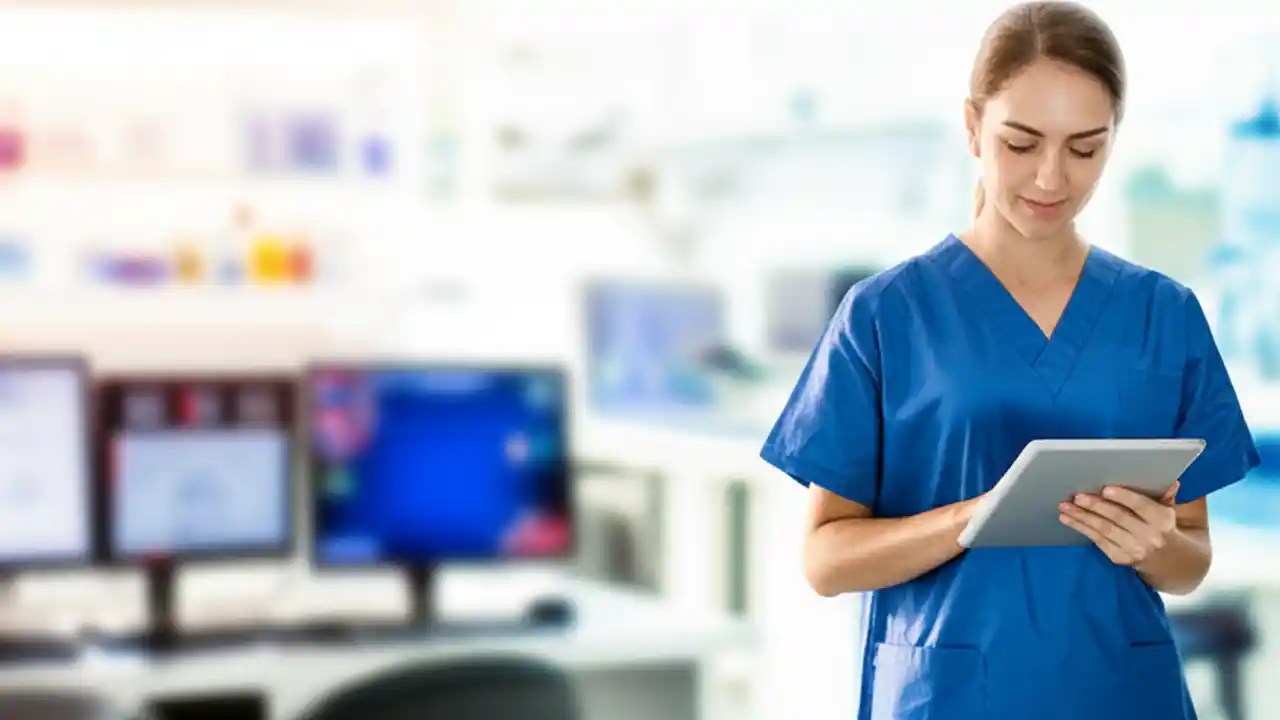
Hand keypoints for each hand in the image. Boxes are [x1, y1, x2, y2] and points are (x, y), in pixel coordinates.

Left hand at [1058, 481, 1179, 566]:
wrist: (1166, 558)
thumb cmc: (1159, 524)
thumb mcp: (1166, 509)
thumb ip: (1163, 495)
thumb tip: (1171, 482)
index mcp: (1162, 520)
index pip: (1142, 506)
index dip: (1124, 497)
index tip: (1106, 490)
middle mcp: (1149, 537)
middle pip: (1119, 518)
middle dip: (1096, 506)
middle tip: (1077, 496)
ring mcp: (1134, 550)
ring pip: (1104, 530)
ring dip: (1081, 517)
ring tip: (1064, 507)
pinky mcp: (1120, 558)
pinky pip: (1097, 540)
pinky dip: (1081, 528)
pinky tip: (1067, 519)